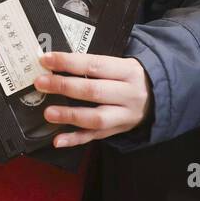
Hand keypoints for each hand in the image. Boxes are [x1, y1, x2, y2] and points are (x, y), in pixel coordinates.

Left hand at [32, 51, 153, 147]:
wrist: (158, 97)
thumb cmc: (131, 77)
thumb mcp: (122, 64)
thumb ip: (95, 65)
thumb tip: (57, 62)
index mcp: (128, 71)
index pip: (95, 64)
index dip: (69, 62)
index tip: (46, 59)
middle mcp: (128, 94)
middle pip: (94, 90)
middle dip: (65, 86)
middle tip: (41, 83)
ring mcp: (124, 115)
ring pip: (96, 117)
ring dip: (69, 115)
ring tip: (48, 112)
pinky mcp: (117, 131)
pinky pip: (94, 137)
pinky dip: (75, 139)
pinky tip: (58, 140)